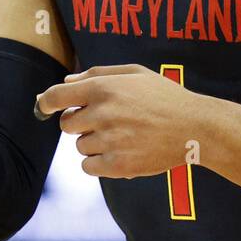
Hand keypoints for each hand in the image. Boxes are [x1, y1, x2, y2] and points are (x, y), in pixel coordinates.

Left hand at [36, 65, 211, 178]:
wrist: (195, 128)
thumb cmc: (165, 97)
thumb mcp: (135, 73)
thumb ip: (98, 74)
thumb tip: (67, 82)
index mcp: (104, 88)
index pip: (55, 96)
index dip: (46, 102)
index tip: (47, 106)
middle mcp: (103, 113)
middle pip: (66, 124)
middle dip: (78, 123)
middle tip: (102, 121)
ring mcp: (110, 141)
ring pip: (79, 146)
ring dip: (93, 143)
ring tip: (121, 136)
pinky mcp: (118, 165)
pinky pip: (88, 167)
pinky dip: (98, 162)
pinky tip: (118, 152)